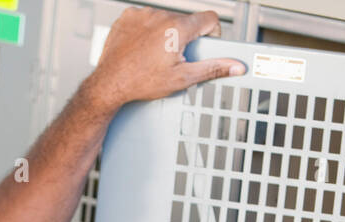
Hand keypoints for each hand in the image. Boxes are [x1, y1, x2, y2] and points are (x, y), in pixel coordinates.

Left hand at [85, 7, 246, 111]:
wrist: (109, 83)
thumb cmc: (141, 82)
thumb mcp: (182, 79)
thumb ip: (212, 69)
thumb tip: (235, 67)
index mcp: (177, 29)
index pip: (209, 19)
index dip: (211, 32)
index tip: (204, 44)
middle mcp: (160, 16)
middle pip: (186, 21)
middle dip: (185, 38)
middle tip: (175, 59)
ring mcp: (143, 15)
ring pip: (165, 19)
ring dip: (165, 33)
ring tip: (155, 55)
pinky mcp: (128, 16)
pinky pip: (146, 18)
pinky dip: (147, 31)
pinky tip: (142, 48)